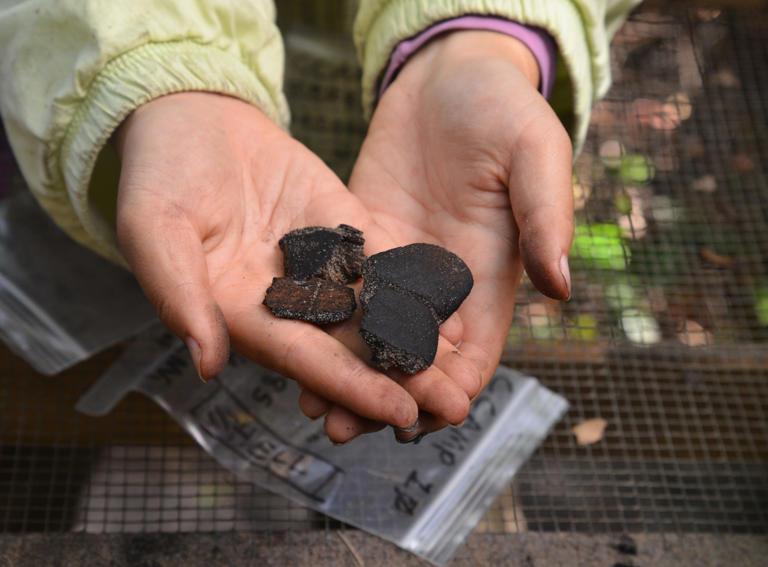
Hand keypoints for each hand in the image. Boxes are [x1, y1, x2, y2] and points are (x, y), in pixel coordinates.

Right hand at [114, 92, 419, 438]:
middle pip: (351, 347)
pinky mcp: (340, 228)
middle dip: (400, 377)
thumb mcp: (153, 229)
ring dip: (417, 339)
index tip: (399, 412)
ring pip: (374, 310)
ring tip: (464, 366)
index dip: (350, 387)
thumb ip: (178, 295)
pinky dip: (414, 281)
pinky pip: (381, 258)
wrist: (191, 117)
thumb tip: (206, 364)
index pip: (305, 359)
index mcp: (243, 314)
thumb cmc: (159, 173)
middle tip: (453, 406)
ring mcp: (318, 265)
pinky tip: (452, 302)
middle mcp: (287, 300)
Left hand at [303, 31, 573, 441]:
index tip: (425, 420)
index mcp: (490, 276)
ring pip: (372, 334)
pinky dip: (323, 321)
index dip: (451, 389)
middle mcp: (442, 283)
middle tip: (347, 428)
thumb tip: (562, 287)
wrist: (449, 71)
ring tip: (313, 404)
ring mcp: (399, 264)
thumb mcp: (535, 154)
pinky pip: (342, 289)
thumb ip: (546, 217)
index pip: (474, 353)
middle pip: (414, 358)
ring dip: (346, 371)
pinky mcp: (363, 239)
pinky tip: (294, 344)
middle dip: (385, 396)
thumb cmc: (503, 106)